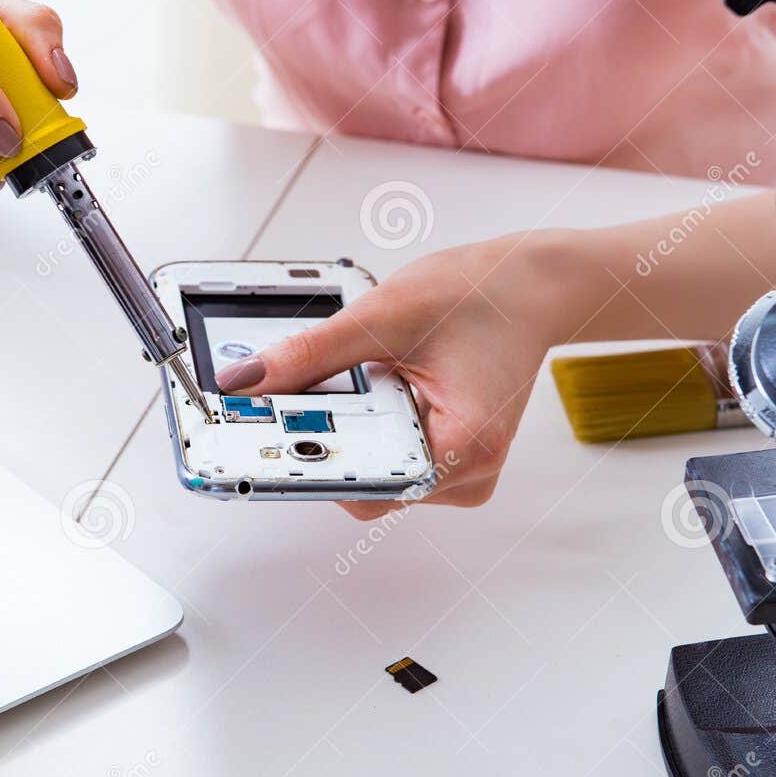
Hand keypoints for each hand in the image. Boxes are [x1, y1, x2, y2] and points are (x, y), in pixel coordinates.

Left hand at [214, 235, 578, 518]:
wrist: (528, 289)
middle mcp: (468, 474)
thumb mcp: (384, 316)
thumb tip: (247, 382)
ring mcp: (461, 473)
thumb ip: (312, 354)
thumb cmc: (479, 296)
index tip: (263, 442)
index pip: (369, 487)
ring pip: (376, 476)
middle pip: (367, 486)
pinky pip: (391, 461)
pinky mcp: (450, 461)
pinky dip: (369, 430)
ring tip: (363, 379)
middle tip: (298, 397)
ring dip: (349, 436)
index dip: (311, 465)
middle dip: (325, 443)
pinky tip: (379, 389)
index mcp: (465, 446)